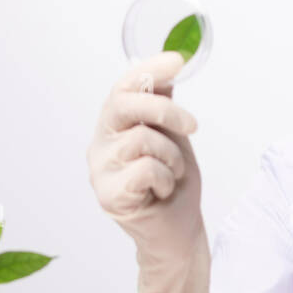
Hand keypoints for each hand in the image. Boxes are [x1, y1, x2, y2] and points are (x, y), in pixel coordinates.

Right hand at [87, 51, 209, 292]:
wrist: (179, 231)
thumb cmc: (174, 182)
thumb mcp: (173, 135)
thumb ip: (165, 102)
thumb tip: (172, 62)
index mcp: (114, 125)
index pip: (124, 86)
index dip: (150, 69)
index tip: (179, 61)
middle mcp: (100, 144)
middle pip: (124, 104)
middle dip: (165, 111)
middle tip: (192, 126)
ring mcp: (100, 170)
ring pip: (142, 140)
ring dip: (172, 158)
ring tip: (172, 174)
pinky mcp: (109, 196)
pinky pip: (145, 170)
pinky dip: (166, 179)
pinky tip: (162, 192)